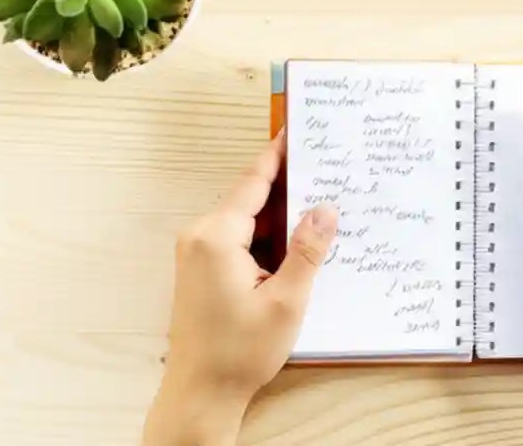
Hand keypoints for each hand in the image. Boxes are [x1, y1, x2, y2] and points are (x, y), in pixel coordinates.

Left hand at [142, 134, 336, 445]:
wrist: (200, 393)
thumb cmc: (239, 353)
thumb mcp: (286, 301)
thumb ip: (306, 250)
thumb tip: (325, 209)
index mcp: (216, 237)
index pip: (253, 182)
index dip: (278, 155)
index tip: (296, 130)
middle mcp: (200, 237)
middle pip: (250, 198)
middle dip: (288, 186)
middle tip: (325, 169)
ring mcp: (196, 253)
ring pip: (246, 220)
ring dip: (279, 215)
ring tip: (319, 206)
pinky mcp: (200, 269)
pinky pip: (237, 238)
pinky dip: (266, 235)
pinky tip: (295, 243)